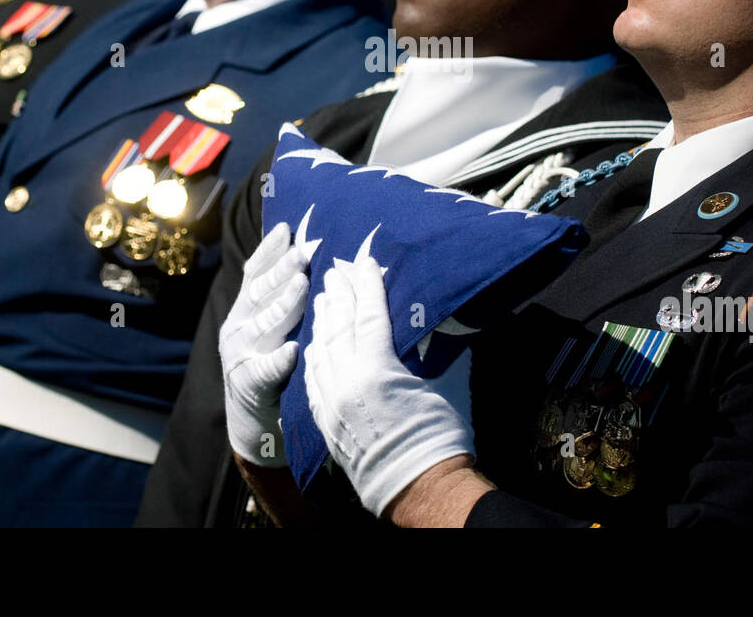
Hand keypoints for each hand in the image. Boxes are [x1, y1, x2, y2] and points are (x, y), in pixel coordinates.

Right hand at [220, 222, 308, 466]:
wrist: (253, 423)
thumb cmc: (272, 366)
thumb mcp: (270, 327)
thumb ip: (279, 297)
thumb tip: (303, 251)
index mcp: (244, 311)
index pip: (255, 274)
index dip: (269, 250)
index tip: (287, 228)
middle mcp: (238, 328)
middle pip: (260, 294)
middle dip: (281, 271)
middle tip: (303, 254)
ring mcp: (240, 356)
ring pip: (263, 326)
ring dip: (283, 305)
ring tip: (302, 287)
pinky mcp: (249, 385)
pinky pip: (265, 371)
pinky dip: (278, 360)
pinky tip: (293, 350)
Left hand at [303, 252, 474, 516]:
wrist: (419, 489)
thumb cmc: (439, 437)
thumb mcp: (439, 384)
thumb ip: (427, 350)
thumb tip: (434, 322)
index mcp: (377, 369)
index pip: (369, 315)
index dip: (367, 286)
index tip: (365, 262)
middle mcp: (347, 381)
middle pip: (339, 327)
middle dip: (340, 295)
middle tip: (336, 268)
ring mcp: (332, 402)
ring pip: (321, 350)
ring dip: (323, 320)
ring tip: (324, 296)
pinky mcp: (325, 421)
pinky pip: (312, 379)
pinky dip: (313, 354)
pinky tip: (314, 342)